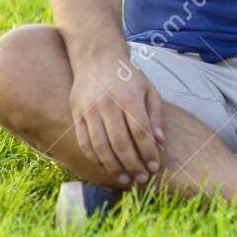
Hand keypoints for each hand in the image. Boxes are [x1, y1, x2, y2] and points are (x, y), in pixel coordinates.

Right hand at [71, 53, 164, 186]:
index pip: (140, 132)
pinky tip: (105, 166)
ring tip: (125, 178)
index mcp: (129, 98)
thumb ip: (155, 115)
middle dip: (133, 164)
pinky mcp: (76, 113)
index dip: (148, 152)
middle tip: (142, 179)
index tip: (155, 167)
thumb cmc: (128, 76)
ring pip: (100, 146)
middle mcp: (107, 104)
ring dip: (113, 166)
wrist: (97, 57)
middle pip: (120, 143)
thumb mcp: (149, 90)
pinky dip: (95, 157)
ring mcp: (89, 110)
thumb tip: (160, 142)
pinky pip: (84, 141)